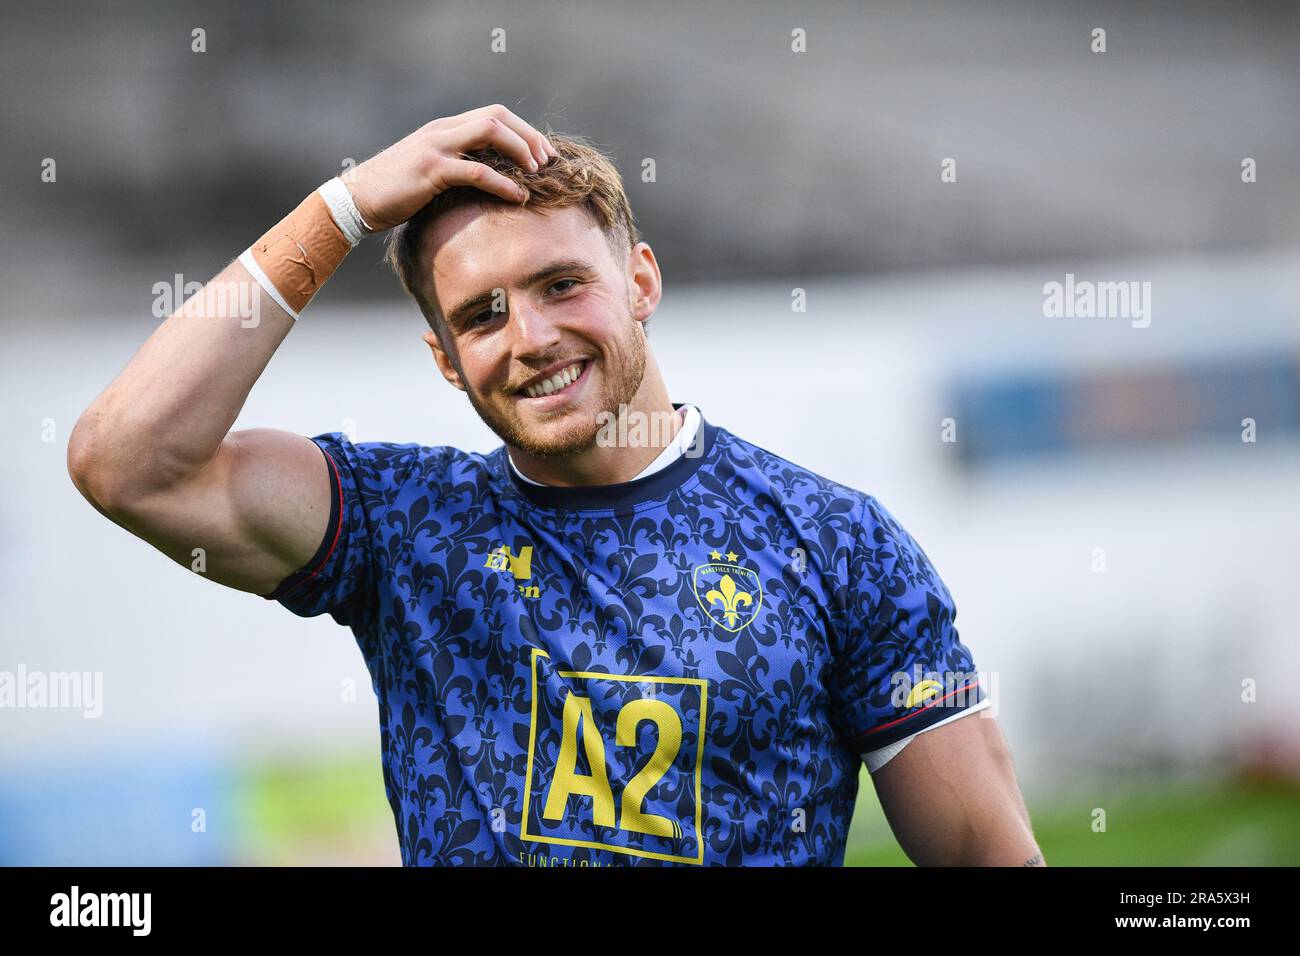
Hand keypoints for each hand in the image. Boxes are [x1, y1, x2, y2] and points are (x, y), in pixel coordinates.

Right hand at [339, 104, 553, 232]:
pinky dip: (502, 182)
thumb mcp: (431, 170)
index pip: (494, 115)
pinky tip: (518, 196)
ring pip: (490, 133)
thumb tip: (491, 178)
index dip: (524, 130)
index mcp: (446, 128)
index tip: (543, 152)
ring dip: (520, 151)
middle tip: (547, 161)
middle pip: (498, 117)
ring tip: (537, 173)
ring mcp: (436, 147)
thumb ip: (457, 165)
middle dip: (529, 136)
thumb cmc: (396, 190)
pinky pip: (476, 171)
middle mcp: (443, 130)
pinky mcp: (431, 170)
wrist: (357, 199)